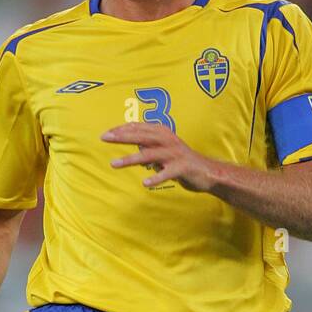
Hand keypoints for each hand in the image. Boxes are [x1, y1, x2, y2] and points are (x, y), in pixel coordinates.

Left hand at [101, 123, 216, 191]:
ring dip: (131, 159)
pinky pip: (167, 173)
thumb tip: (133, 142)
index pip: (139, 128)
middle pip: (141, 136)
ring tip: (114, 164)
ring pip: (150, 154)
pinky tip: (145, 183)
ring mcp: (175, 154)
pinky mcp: (182, 168)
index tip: (106, 133)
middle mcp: (168, 140)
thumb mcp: (163, 150)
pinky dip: (157, 177)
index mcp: (163, 133)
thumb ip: (148, 145)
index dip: (122, 129)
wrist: (207, 172)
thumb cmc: (181, 161)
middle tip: (104, 138)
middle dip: (122, 137)